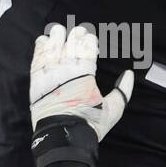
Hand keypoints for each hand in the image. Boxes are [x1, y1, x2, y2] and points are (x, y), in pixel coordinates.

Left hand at [29, 24, 132, 139]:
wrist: (63, 136)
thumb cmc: (91, 123)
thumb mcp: (114, 109)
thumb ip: (123, 90)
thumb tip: (129, 74)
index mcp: (86, 75)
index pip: (87, 48)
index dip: (89, 40)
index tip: (90, 38)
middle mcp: (66, 70)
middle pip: (70, 44)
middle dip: (75, 35)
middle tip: (78, 30)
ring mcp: (49, 73)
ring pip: (52, 47)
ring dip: (56, 36)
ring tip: (58, 30)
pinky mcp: (36, 80)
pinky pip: (37, 58)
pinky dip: (40, 47)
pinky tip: (44, 40)